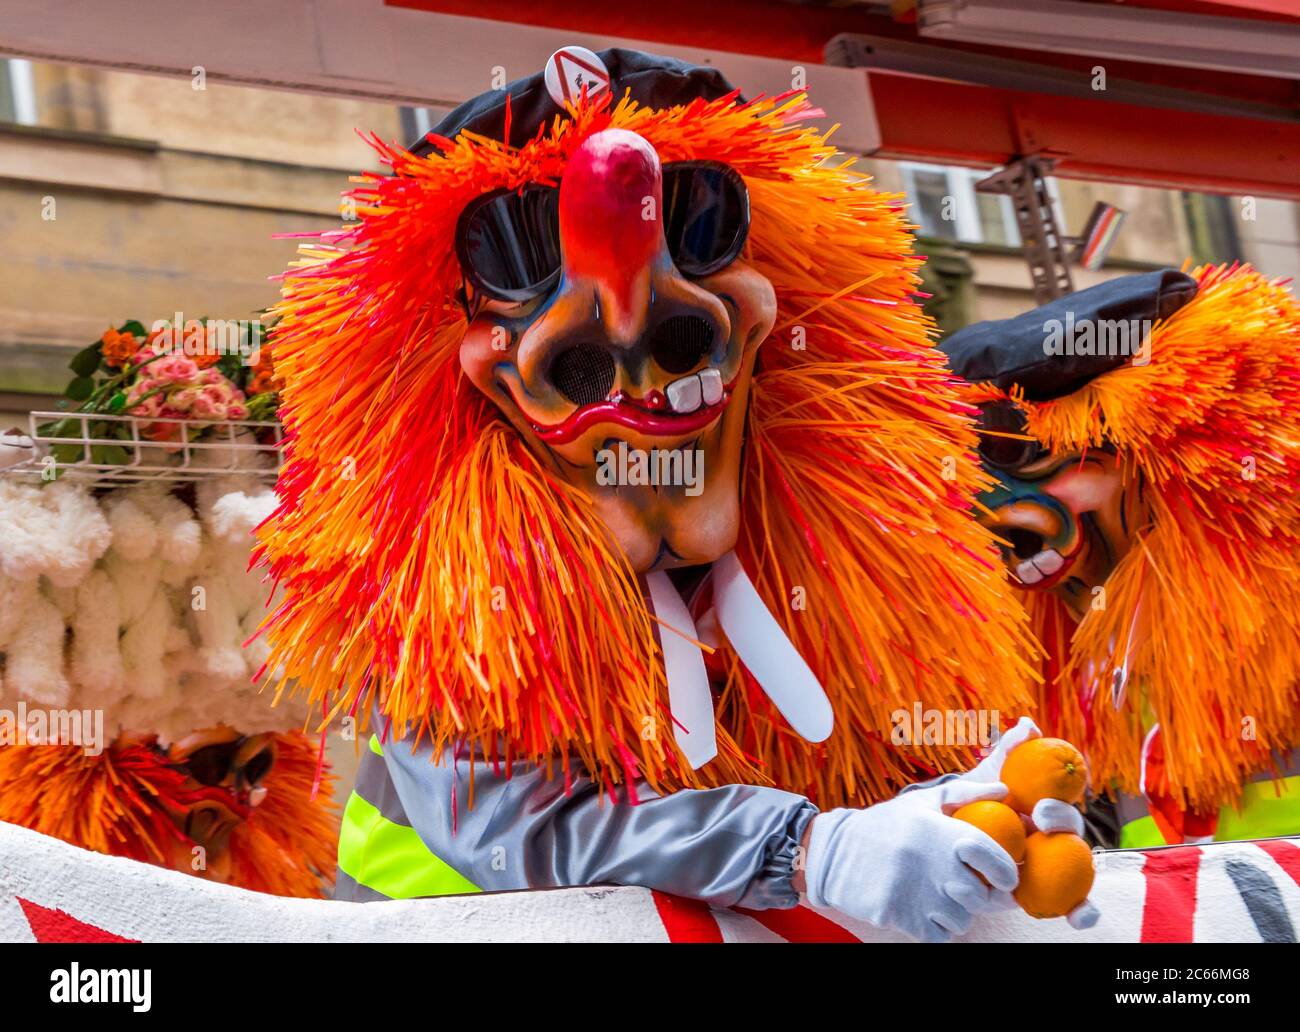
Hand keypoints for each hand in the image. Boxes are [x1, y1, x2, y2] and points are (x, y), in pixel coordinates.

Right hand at [803, 779, 1019, 942]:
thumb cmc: (884, 826)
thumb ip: (964, 794)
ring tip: (936, 898)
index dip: (1005, 872)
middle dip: (977, 897)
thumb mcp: (920, 802)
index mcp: (939, 831)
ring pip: (961, 920)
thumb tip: (1005, 792)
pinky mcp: (899, 916)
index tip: (1003, 878)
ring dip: (955, 914)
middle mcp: (931, 862)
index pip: (993, 857)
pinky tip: (923, 912)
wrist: (833, 851)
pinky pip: (939, 936)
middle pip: (980, 897)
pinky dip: (937, 930)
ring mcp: (915, 892)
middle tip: (962, 889)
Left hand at [964, 716, 1099, 930]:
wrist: (945, 839)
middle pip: (1071, 833)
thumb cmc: (968, 804)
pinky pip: (1071, 904)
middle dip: (1064, 826)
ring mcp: (1050, 865)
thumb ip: (1005, 751)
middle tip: (1040, 823)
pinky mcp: (1040, 893)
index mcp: (1043, 807)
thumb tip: (1029, 726)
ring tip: (1082, 895)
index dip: (1060, 805)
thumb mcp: (981, 777)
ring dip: (1089, 886)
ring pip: (1082, 874)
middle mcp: (1052, 836)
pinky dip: (1082, 912)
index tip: (1039, 806)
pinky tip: (1081, 919)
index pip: (1062, 804)